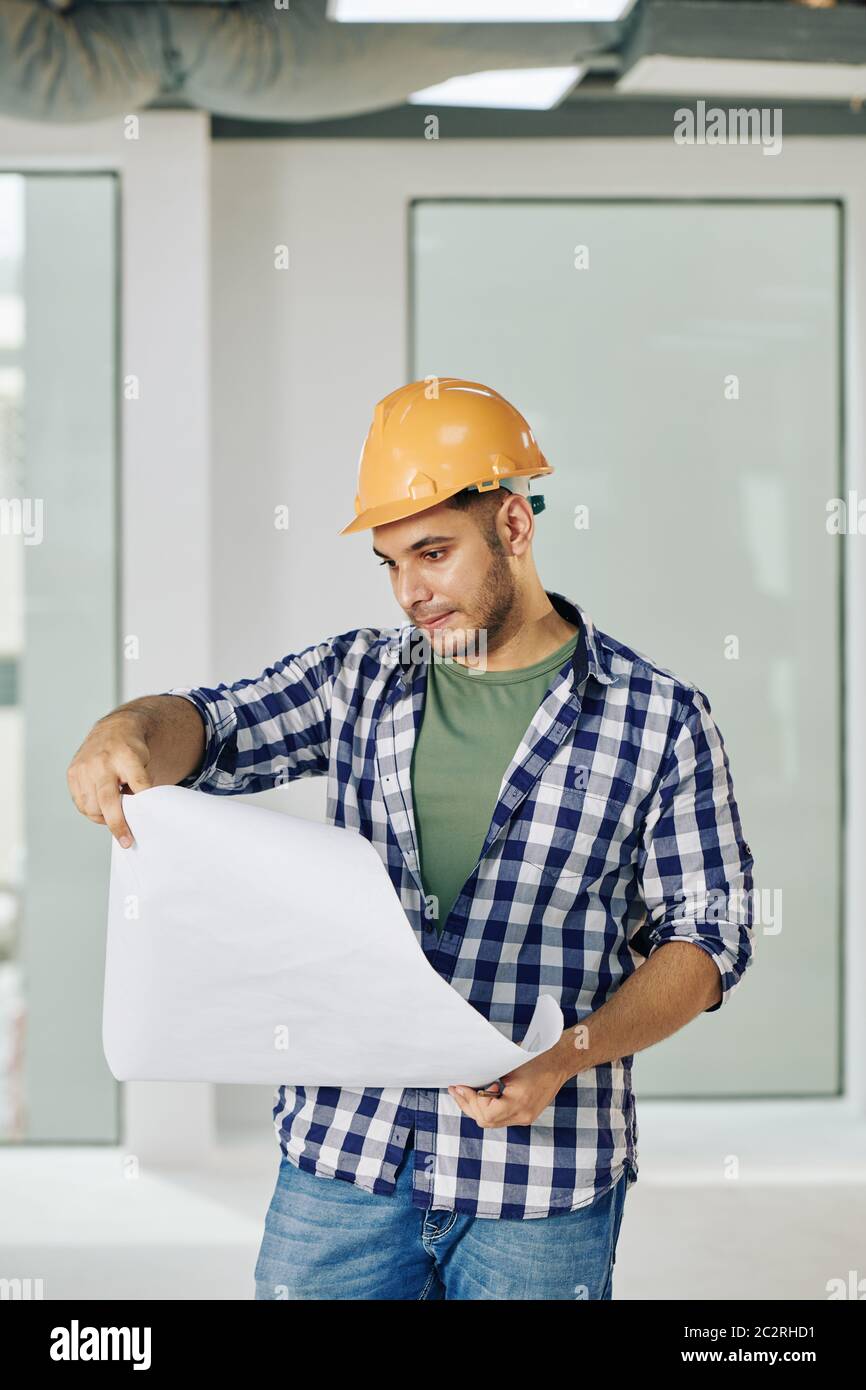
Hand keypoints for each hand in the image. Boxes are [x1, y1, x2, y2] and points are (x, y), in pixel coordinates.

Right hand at [67, 714, 153, 846]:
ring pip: (91, 807)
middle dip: (118, 824)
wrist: (113, 730)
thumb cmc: (131, 752)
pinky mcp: (73, 773)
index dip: (142, 802)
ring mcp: (85, 767)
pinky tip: (101, 806)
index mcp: (127, 756)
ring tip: (114, 813)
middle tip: (127, 841)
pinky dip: (91, 811)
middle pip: (108, 801)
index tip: (144, 821)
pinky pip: (80, 803)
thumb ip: (140, 785)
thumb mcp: (144, 762)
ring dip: (103, 817)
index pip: (137, 782)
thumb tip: (136, 814)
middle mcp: (103, 762)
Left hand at [447, 1048, 568, 1129]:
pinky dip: (488, 1109)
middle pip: (487, 1121)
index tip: (463, 1086)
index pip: (487, 1113)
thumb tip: (468, 1079)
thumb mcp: (509, 1063)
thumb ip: (490, 1075)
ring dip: (476, 1108)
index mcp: (519, 1102)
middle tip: (455, 1090)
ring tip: (464, 1092)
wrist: (560, 1061)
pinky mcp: (525, 1115)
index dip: (472, 1101)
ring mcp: (525, 1117)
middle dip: (468, 1105)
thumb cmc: (537, 1057)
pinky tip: (482, 1095)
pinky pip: (501, 1118)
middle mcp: (522, 1115)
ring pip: (492, 1122)